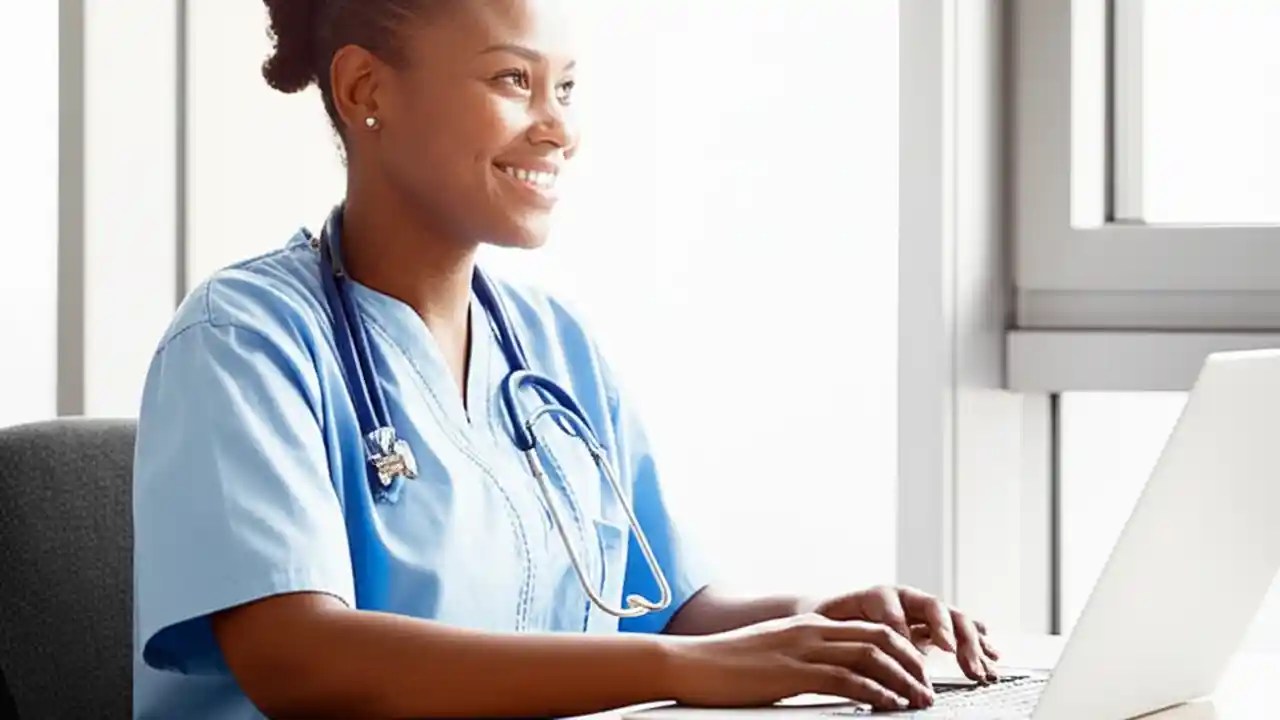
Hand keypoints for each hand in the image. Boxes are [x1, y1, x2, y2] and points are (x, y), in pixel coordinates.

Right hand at [666, 613, 935, 711]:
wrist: (690, 663)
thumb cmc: (726, 665)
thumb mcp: (774, 655)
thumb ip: (806, 661)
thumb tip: (835, 679)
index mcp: (810, 625)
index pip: (871, 629)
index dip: (903, 650)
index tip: (919, 672)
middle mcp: (812, 630)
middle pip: (880, 638)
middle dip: (912, 664)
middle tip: (929, 689)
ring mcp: (803, 649)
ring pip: (870, 656)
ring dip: (902, 679)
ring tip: (918, 700)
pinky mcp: (792, 672)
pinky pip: (845, 679)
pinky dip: (874, 691)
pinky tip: (887, 704)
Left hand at [808, 585, 1000, 682]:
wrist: (835, 613)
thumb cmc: (831, 621)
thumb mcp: (830, 625)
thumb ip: (848, 636)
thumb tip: (866, 657)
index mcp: (877, 595)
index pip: (893, 607)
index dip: (901, 627)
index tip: (908, 650)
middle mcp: (906, 597)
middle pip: (935, 608)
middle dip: (950, 633)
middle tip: (958, 657)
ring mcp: (923, 609)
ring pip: (954, 619)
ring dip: (971, 644)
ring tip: (981, 670)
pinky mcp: (934, 623)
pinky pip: (962, 630)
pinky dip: (978, 643)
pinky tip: (993, 655)